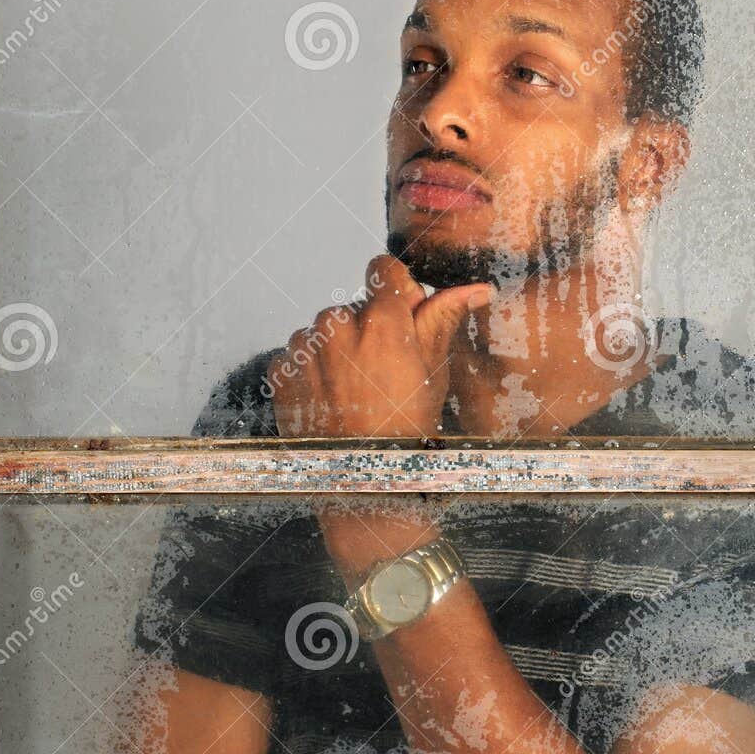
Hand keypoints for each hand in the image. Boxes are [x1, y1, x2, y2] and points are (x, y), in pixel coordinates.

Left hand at [267, 255, 492, 438]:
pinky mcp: (280, 371)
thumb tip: (474, 289)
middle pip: (354, 308)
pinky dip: (314, 373)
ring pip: (325, 332)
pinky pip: (300, 356)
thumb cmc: (405, 432)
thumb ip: (443, 320)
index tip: (402, 319)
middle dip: (368, 331)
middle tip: (382, 376)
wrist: (364, 484)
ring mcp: (304, 349)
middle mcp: (337, 326)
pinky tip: (332, 401)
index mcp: (382, 322)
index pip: (383, 270)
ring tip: (355, 394)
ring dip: (338, 352)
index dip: (397, 293)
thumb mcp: (434, 373)